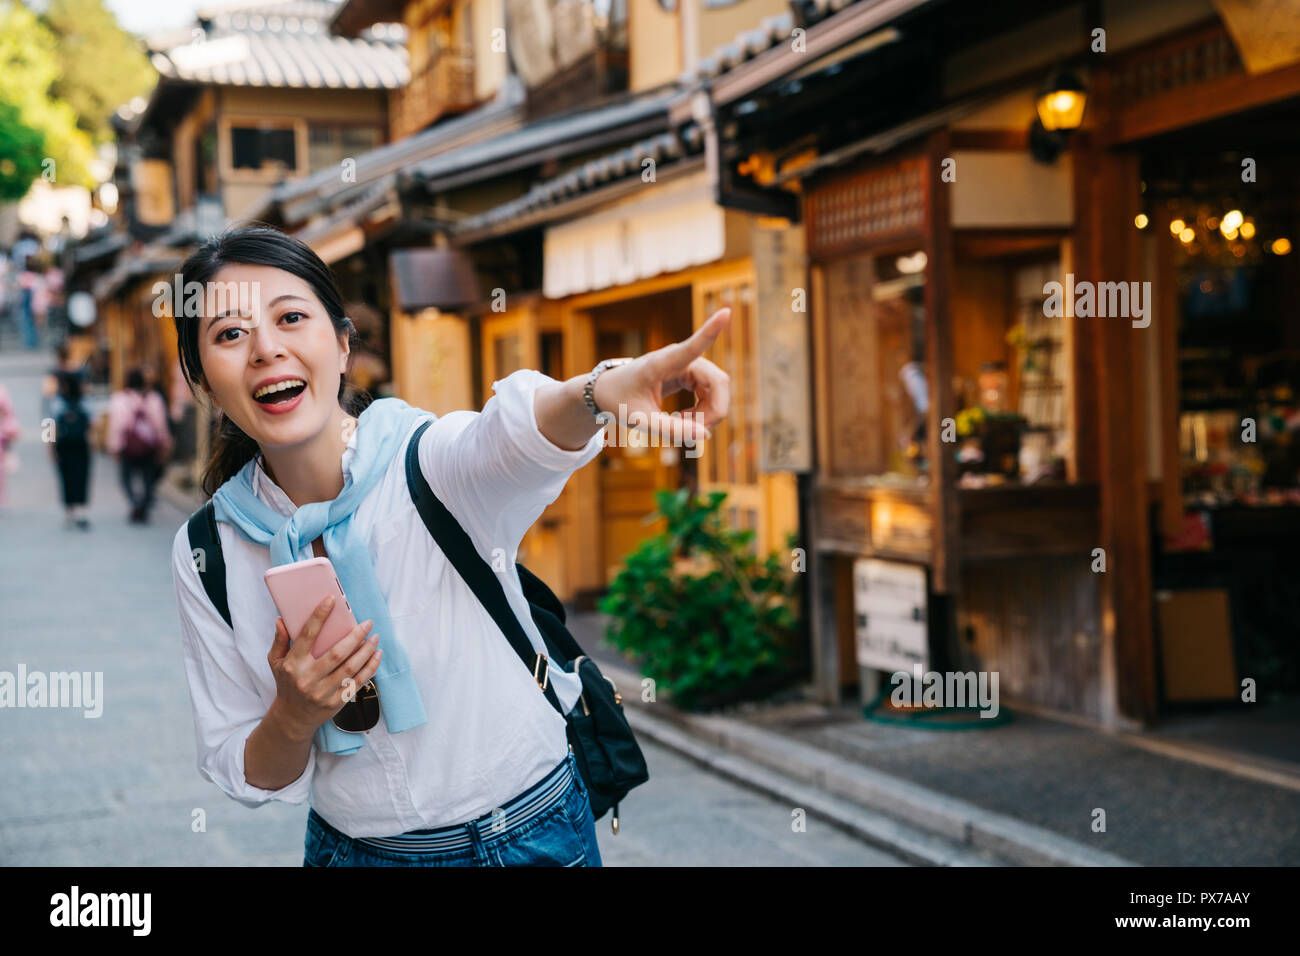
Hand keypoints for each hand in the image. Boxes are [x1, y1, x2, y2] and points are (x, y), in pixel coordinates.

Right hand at [267, 596, 381, 740]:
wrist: (292, 718)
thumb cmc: (286, 683)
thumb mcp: (275, 662)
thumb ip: (279, 641)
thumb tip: (282, 619)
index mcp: (293, 664)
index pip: (307, 636)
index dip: (319, 616)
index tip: (332, 600)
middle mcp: (308, 678)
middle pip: (336, 653)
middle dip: (355, 636)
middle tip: (368, 623)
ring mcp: (323, 692)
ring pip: (350, 668)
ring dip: (366, 651)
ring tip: (375, 637)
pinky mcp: (336, 702)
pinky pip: (357, 682)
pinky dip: (370, 668)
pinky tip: (377, 655)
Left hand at [592, 307, 731, 441]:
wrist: (608, 391)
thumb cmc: (620, 401)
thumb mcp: (640, 420)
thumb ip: (670, 429)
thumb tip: (705, 436)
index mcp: (661, 363)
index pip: (691, 347)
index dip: (710, 331)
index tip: (725, 312)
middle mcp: (679, 358)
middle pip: (718, 382)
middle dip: (714, 412)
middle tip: (694, 433)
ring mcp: (688, 364)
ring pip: (718, 389)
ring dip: (709, 414)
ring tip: (683, 426)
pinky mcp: (691, 373)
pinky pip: (712, 393)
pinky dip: (704, 412)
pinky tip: (685, 419)